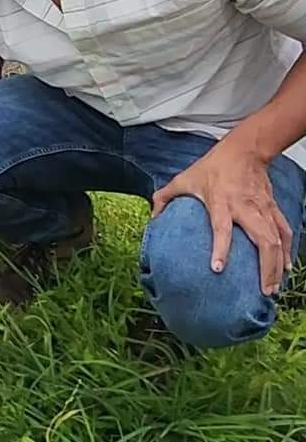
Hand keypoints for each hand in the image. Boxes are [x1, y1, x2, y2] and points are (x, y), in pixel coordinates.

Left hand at [151, 141, 291, 295]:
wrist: (243, 150)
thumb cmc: (211, 167)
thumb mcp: (184, 179)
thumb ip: (165, 197)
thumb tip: (153, 217)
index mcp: (221, 201)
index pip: (221, 228)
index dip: (220, 248)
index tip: (217, 269)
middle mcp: (245, 207)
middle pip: (262, 240)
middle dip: (265, 267)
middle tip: (262, 290)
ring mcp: (262, 209)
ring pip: (277, 240)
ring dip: (277, 265)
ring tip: (273, 287)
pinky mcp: (273, 208)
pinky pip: (284, 232)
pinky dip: (288, 250)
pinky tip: (286, 268)